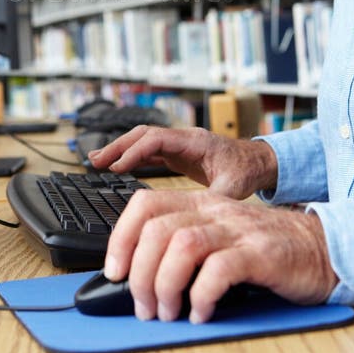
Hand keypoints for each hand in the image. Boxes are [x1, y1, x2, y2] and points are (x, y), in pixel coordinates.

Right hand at [88, 124, 277, 198]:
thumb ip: (216, 198)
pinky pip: (148, 150)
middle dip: (117, 146)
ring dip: (119, 149)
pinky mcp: (177, 153)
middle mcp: (183, 138)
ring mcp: (178, 144)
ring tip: (95, 161)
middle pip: (143, 135)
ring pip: (142, 140)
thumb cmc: (248, 170)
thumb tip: (199, 218)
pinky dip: (130, 157)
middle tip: (94, 161)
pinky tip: (116, 167)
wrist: (259, 161)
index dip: (134, 153)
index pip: (156, 140)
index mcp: (195, 141)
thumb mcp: (235, 187)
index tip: (116, 168)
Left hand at [104, 188, 337, 322]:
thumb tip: (138, 279)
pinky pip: (220, 269)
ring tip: (167, 313)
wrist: (323, 248)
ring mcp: (239, 230)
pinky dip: (201, 295)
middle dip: (140, 273)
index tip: (114, 272)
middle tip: (144, 306)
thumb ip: (184, 246)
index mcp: (200, 204)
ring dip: (165, 285)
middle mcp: (215, 211)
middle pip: (157, 228)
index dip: (121, 237)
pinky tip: (201, 314)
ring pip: (182, 245)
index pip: (145, 204)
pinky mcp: (262, 254)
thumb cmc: (266, 250)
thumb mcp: (219, 236)